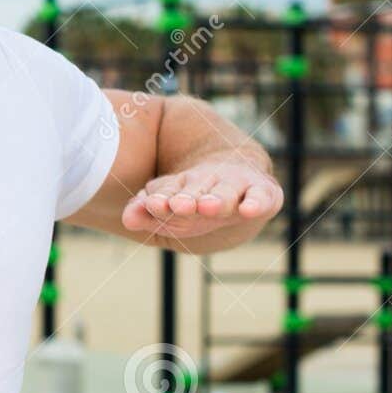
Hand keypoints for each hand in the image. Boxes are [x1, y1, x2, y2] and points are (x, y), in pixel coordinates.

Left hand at [121, 156, 281, 242]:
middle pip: (197, 191)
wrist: (238, 173)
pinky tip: (249, 209)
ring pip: (226, 193)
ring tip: (206, 206)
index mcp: (184, 185)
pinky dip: (257, 202)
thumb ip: (146, 212)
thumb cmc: (195, 197)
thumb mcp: (168, 206)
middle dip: (187, 200)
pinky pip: (263, 197)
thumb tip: (127, 219)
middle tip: (178, 206)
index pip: (170, 192)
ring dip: (217, 200)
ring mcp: (237, 187)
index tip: (153, 206)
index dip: (162, 200)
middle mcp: (210, 183)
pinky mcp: (264, 193)